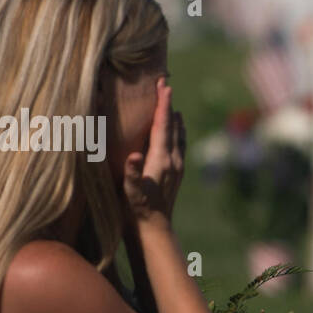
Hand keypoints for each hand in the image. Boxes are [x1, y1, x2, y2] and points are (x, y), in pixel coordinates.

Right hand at [122, 77, 183, 228]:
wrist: (155, 228)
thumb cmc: (139, 209)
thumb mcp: (132, 191)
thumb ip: (133, 172)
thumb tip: (135, 156)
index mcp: (162, 159)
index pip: (163, 125)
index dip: (163, 104)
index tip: (165, 85)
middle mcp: (174, 160)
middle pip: (173, 125)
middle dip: (168, 105)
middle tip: (165, 84)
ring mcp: (177, 166)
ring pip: (178, 135)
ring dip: (174, 118)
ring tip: (171, 103)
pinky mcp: (176, 172)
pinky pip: (179, 145)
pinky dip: (177, 132)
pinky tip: (176, 131)